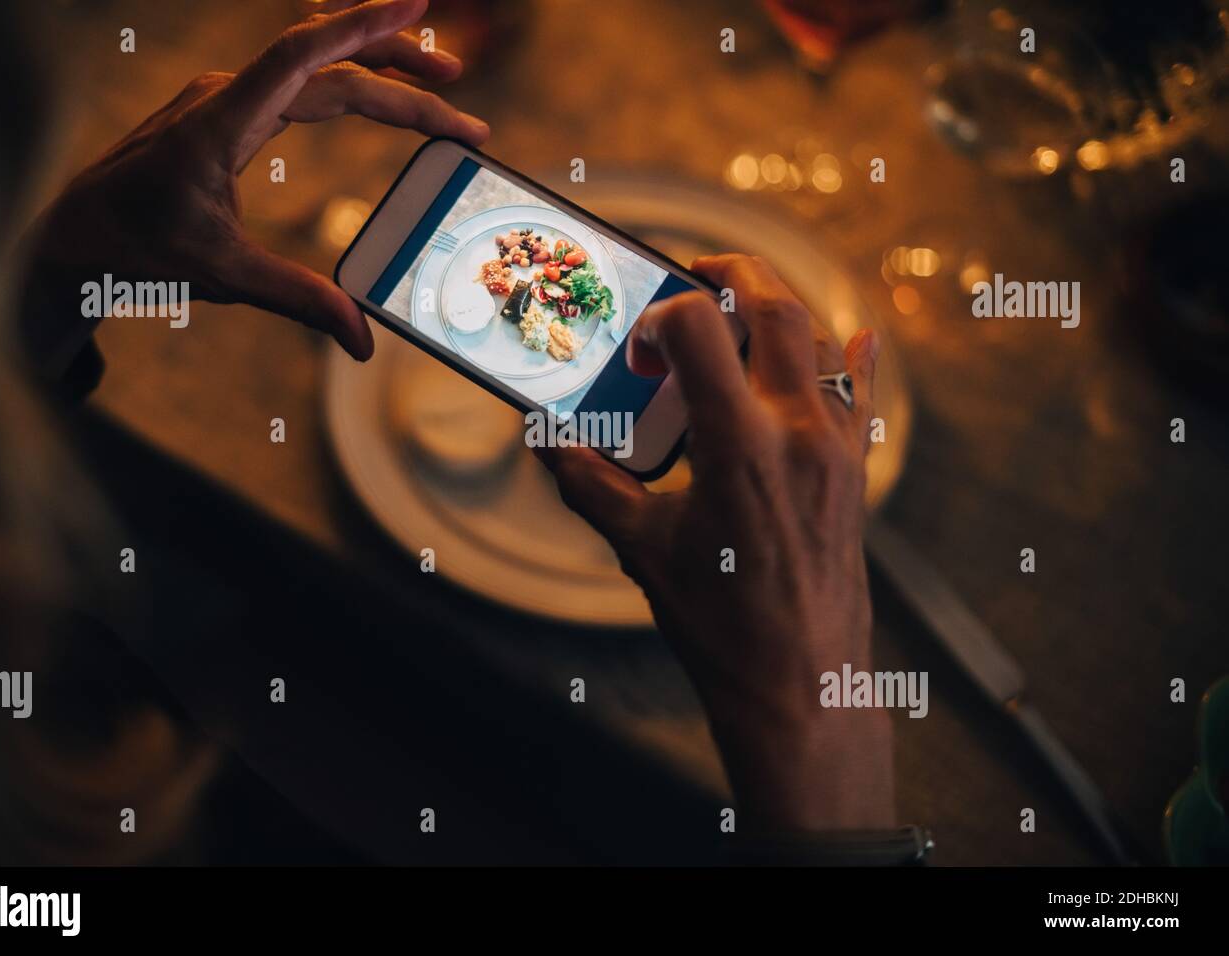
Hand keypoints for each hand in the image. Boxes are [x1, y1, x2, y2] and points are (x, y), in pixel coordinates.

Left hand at [22, 0, 487, 365]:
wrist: (75, 238)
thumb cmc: (136, 250)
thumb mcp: (223, 276)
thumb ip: (298, 299)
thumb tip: (361, 340)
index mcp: (222, 121)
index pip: (305, 54)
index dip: (363, 25)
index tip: (417, 4)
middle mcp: (227, 97)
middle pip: (329, 64)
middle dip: (401, 73)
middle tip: (460, 90)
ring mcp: (226, 101)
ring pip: (316, 72)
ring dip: (379, 74)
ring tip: (437, 90)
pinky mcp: (226, 115)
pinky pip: (297, 85)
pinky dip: (344, 86)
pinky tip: (371, 99)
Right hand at [540, 254, 892, 831]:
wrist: (800, 686)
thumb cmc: (720, 625)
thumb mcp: (641, 549)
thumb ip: (590, 483)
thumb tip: (545, 439)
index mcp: (739, 445)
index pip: (701, 325)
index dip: (662, 313)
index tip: (642, 348)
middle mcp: (799, 431)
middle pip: (777, 306)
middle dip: (733, 272)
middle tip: (696, 271)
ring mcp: (837, 448)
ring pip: (821, 338)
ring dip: (780, 308)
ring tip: (742, 309)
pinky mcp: (855, 471)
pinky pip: (861, 392)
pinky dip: (851, 354)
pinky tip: (857, 335)